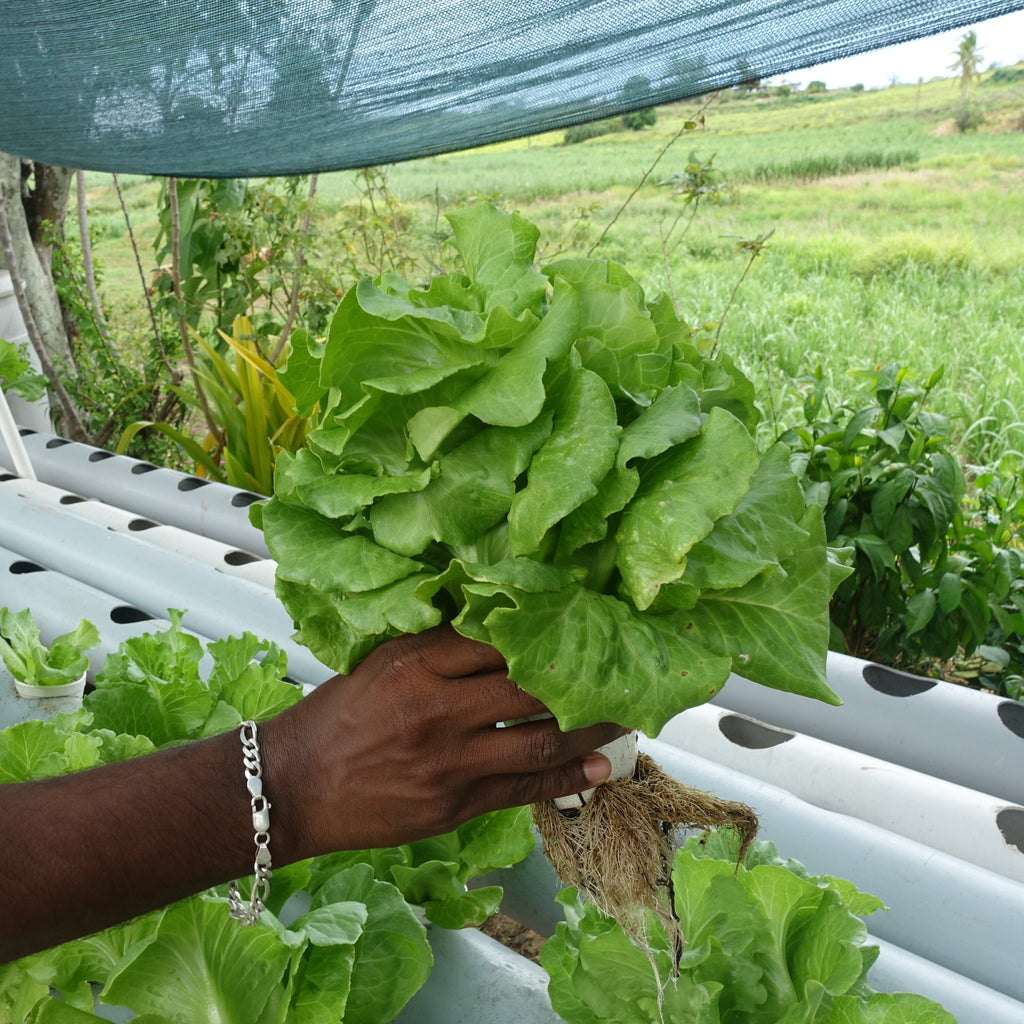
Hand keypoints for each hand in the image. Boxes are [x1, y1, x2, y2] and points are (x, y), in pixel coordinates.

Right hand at [263, 625, 623, 855]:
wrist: (292, 786)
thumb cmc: (335, 717)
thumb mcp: (379, 662)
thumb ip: (437, 644)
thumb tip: (499, 624)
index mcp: (416, 663)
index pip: (497, 636)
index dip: (545, 630)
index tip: (579, 621)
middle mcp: (438, 708)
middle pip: (529, 687)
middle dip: (580, 677)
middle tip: (618, 667)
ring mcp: (450, 761)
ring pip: (538, 740)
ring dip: (590, 729)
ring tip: (626, 716)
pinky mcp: (455, 805)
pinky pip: (524, 789)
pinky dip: (568, 779)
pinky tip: (602, 769)